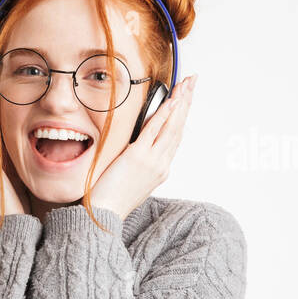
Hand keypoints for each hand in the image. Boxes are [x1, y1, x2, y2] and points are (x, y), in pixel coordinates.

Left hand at [89, 74, 196, 220]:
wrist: (104, 216)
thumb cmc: (110, 202)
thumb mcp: (130, 180)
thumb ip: (136, 165)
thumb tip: (133, 149)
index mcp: (159, 169)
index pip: (174, 137)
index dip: (181, 117)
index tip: (185, 100)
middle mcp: (161, 164)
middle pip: (178, 128)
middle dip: (187, 103)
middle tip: (193, 82)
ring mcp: (152, 161)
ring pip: (171, 127)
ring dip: (181, 102)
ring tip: (188, 84)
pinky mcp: (139, 158)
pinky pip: (155, 131)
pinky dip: (165, 114)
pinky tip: (172, 100)